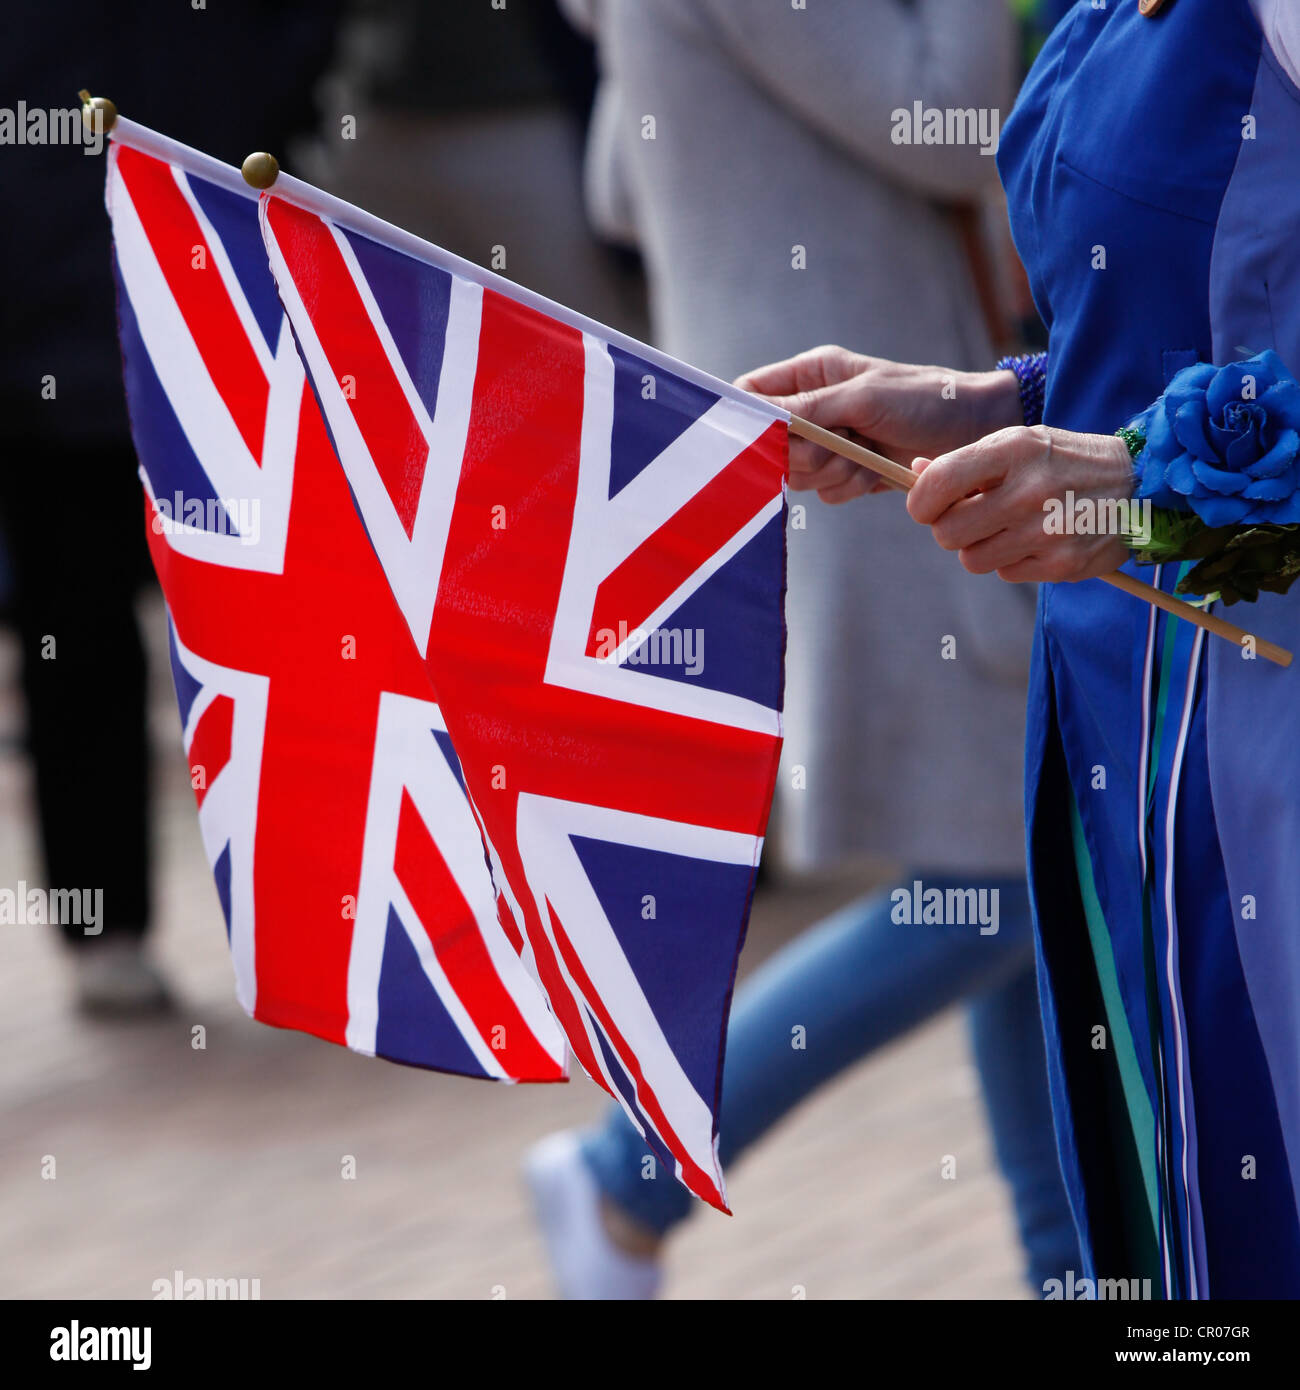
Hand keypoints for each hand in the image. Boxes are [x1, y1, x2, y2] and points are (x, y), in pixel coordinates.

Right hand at [735, 345, 1021, 503]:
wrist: (974, 431)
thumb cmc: (925, 399)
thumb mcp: (864, 396)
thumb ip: (809, 408)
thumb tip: (759, 419)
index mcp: (811, 375)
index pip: (751, 393)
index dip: (744, 418)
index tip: (758, 438)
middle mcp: (814, 409)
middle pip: (769, 444)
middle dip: (800, 453)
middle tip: (836, 444)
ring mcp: (829, 444)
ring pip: (795, 474)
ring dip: (828, 472)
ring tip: (863, 455)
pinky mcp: (847, 473)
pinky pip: (823, 493)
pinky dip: (845, 487)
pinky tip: (872, 473)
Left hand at [906, 426, 1134, 582]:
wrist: (1140, 483)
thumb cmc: (1063, 461)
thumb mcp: (1018, 445)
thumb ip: (965, 462)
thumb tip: (912, 474)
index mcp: (1014, 449)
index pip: (938, 484)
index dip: (920, 502)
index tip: (926, 506)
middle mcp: (1030, 490)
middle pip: (946, 533)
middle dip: (949, 529)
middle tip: (969, 519)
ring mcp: (1047, 531)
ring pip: (972, 560)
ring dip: (980, 548)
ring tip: (1007, 527)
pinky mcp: (1062, 564)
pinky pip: (1006, 574)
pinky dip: (1012, 561)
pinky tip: (1036, 540)